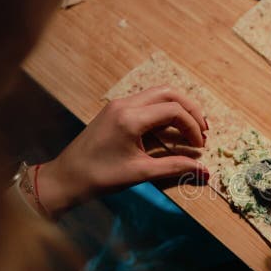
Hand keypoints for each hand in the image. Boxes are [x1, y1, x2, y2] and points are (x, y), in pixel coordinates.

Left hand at [36, 86, 208, 217]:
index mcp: (130, 118)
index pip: (173, 110)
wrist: (66, 177)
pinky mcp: (116, 110)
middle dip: (190, 110)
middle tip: (203, 130)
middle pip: (168, 93)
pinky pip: (147, 102)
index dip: (192, 127)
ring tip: (192, 128)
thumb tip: (204, 170)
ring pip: (158, 94)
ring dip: (178, 108)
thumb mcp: (140, 173)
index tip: (200, 146)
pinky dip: (164, 111)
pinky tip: (172, 128)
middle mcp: (125, 104)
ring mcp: (119, 105)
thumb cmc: (100, 177)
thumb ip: (175, 167)